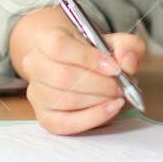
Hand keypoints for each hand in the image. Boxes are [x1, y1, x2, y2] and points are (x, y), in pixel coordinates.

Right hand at [10, 7, 145, 134]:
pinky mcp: (45, 116)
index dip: (88, 58)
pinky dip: (92, 118)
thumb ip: (128, 46)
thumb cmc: (96, 54)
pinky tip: (111, 109)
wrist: (80, 68)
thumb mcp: (115, 42)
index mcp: (46, 38)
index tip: (114, 68)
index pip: (59, 46)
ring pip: (65, 99)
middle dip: (99, 84)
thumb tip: (127, 62)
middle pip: (63, 76)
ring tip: (118, 95)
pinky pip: (66, 123)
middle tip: (121, 86)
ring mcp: (36, 92)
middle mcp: (34, 64)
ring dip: (98, 100)